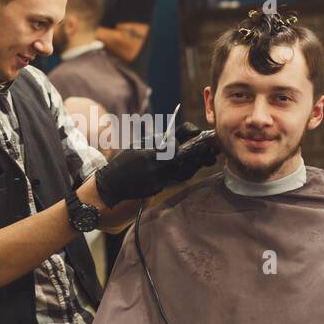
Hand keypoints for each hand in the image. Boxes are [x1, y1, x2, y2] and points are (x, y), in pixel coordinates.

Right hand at [93, 125, 220, 206]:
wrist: (112, 182)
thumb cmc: (126, 159)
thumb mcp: (141, 144)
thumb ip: (160, 141)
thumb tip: (183, 137)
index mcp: (152, 148)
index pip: (176, 143)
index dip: (189, 138)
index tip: (195, 136)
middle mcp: (156, 163)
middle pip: (186, 159)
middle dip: (201, 155)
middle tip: (212, 152)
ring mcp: (157, 177)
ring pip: (185, 172)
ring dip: (196, 166)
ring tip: (205, 160)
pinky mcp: (157, 188)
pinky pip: (176, 180)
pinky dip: (184, 174)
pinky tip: (190, 169)